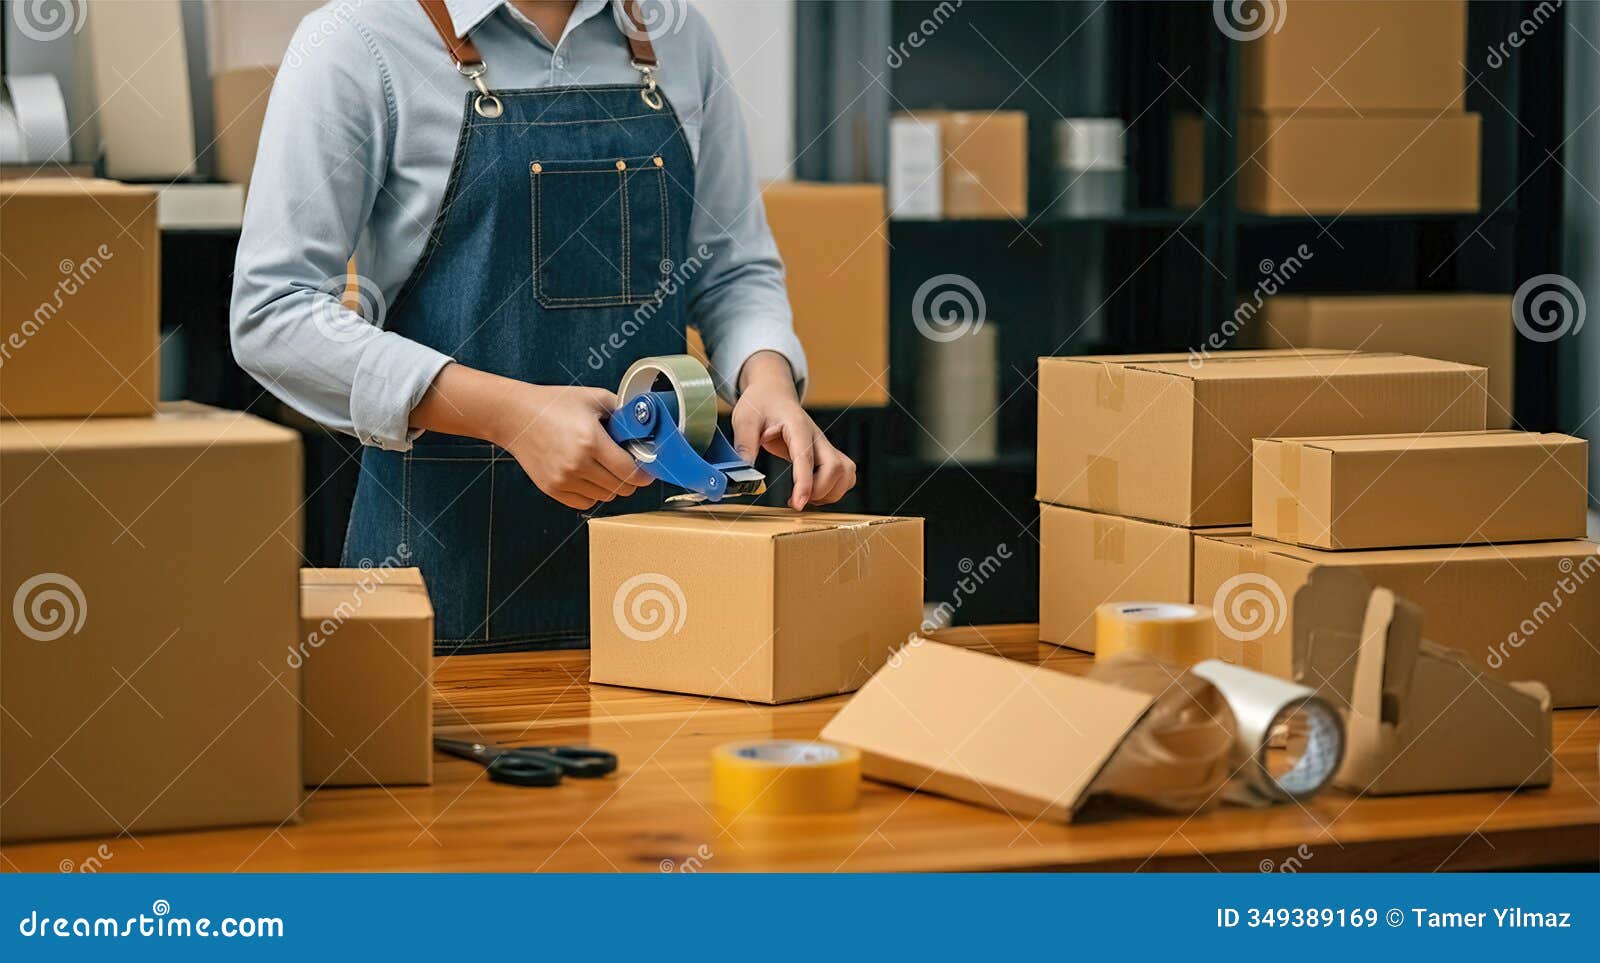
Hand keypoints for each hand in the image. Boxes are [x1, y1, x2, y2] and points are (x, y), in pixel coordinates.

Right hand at [492, 383, 652, 510]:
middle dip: (629, 478)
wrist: (514, 417)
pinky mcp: (552, 489)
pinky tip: (587, 474)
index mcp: (591, 441)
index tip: (647, 469)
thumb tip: (644, 427)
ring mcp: (563, 480)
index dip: (645, 473)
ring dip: (611, 485)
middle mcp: (577, 464)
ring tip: (603, 466)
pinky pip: (585, 502)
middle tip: (626, 464)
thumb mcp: (593, 397)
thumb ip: (622, 412)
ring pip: (605, 497)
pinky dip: (592, 492)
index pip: (631, 472)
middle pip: (621, 488)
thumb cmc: (553, 404)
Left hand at [731, 351, 855, 509]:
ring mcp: (825, 445)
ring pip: (846, 473)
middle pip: (836, 467)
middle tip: (795, 500)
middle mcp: (817, 436)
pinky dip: (835, 489)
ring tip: (805, 497)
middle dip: (820, 491)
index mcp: (797, 426)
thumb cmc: (761, 404)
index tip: (798, 504)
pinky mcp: (828, 453)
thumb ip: (745, 444)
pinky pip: (846, 475)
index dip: (805, 483)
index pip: (806, 458)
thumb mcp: (744, 419)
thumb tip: (745, 472)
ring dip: (830, 493)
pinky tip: (814, 491)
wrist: (774, 394)